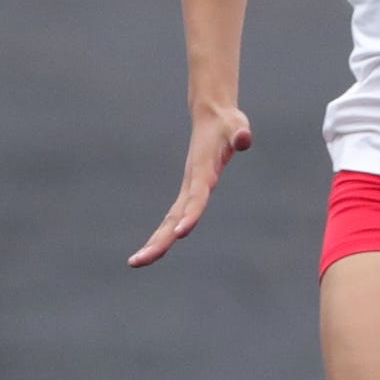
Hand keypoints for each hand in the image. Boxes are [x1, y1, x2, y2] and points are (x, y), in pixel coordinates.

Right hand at [129, 105, 252, 267]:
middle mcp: (191, 185)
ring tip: (136, 262)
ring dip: (156, 242)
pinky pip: (175, 219)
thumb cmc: (228, 124)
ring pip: (170, 222)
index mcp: (202, 172)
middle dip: (159, 240)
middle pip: (173, 218)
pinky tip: (155, 250)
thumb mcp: (237, 126)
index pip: (196, 198)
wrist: (212, 117)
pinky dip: (165, 235)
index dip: (191, 215)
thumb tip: (243, 138)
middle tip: (138, 261)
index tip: (182, 233)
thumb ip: (240, 134)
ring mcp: (188, 190)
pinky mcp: (189, 193)